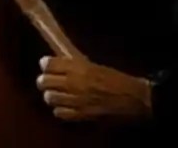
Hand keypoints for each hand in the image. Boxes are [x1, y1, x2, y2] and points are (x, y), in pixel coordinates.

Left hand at [36, 57, 152, 121]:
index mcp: (79, 67)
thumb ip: (75, 66)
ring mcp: (76, 100)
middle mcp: (74, 82)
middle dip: (44, 80)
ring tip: (57, 94)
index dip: (46, 64)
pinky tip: (65, 106)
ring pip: (49, 97)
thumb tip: (58, 64)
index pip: (48, 64)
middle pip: (44, 81)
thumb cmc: (117, 80)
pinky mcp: (81, 114)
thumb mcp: (95, 66)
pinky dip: (60, 109)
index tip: (47, 65)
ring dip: (52, 95)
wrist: (134, 98)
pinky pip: (59, 112)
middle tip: (49, 81)